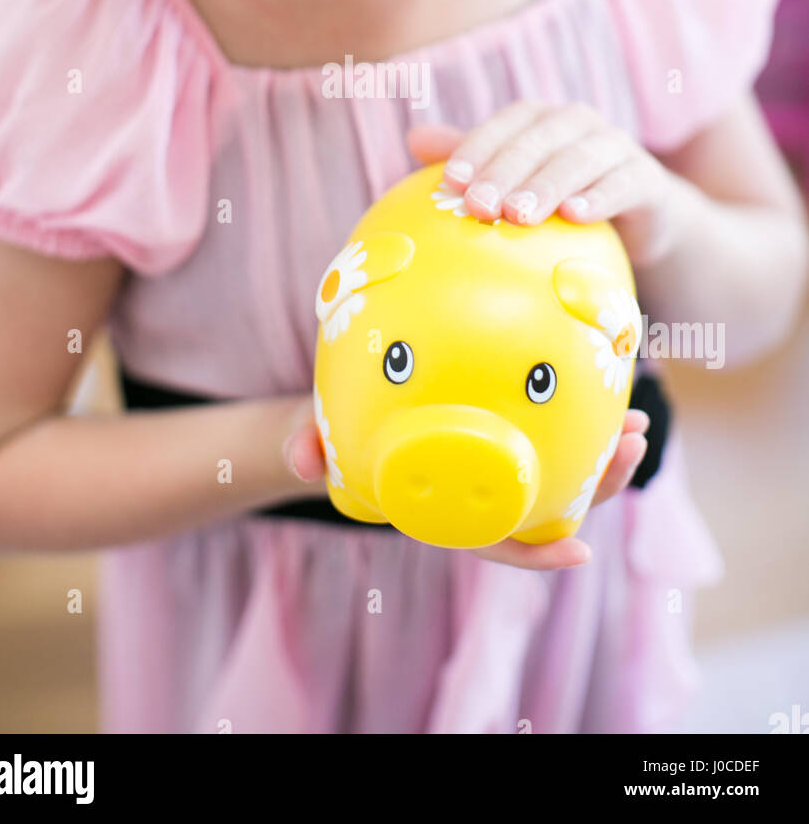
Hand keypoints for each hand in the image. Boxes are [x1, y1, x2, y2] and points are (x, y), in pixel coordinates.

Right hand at [284, 397, 648, 562]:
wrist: (338, 419)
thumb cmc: (331, 435)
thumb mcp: (315, 438)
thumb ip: (307, 449)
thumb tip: (302, 459)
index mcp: (443, 506)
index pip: (491, 540)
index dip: (534, 553)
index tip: (579, 553)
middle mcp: (478, 491)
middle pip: (549, 504)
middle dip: (597, 486)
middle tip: (631, 446)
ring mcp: (495, 463)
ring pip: (562, 471)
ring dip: (601, 451)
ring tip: (635, 419)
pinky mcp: (502, 432)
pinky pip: (549, 432)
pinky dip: (580, 416)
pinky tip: (602, 382)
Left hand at [407, 100, 682, 267]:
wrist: (639, 217)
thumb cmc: (561, 196)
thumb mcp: (516, 179)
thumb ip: (473, 160)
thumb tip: (412, 139)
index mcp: (541, 119)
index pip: (505, 124)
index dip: (476, 147)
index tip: (448, 181)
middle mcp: (578, 124)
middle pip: (538, 140)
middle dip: (505, 170)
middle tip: (477, 205)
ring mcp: (615, 147)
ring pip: (580, 159)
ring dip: (548, 185)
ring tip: (519, 216)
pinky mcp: (646, 178)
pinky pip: (625, 182)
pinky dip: (601, 196)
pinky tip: (576, 217)